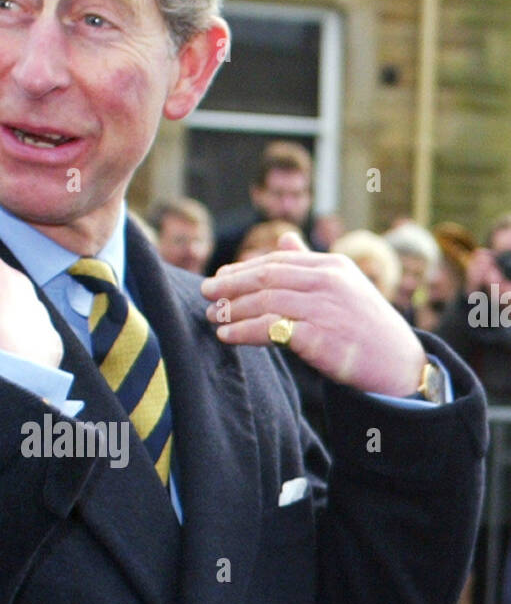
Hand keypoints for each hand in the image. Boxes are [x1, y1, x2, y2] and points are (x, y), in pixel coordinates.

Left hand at [202, 232, 426, 395]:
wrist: (398, 364)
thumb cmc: (366, 327)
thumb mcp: (344, 286)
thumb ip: (310, 264)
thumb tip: (284, 238)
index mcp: (333, 265)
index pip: (278, 260)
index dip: (244, 268)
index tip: (220, 277)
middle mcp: (328, 281)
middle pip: (267, 277)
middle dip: (231, 284)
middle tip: (205, 292)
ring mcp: (324, 308)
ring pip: (265, 301)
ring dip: (232, 309)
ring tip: (210, 316)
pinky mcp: (318, 336)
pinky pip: (269, 330)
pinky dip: (243, 332)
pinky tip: (226, 336)